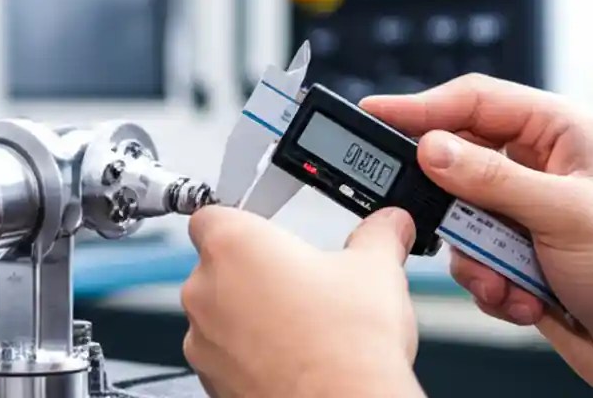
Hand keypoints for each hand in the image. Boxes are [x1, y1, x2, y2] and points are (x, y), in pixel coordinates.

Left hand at [181, 206, 424, 397]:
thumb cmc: (347, 345)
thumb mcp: (376, 269)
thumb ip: (378, 235)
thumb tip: (390, 225)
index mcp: (233, 245)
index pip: (211, 212)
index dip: (241, 220)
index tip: (267, 230)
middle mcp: (205, 289)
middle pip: (218, 266)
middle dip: (255, 272)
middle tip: (301, 284)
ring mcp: (202, 339)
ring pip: (220, 313)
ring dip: (249, 316)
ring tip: (301, 326)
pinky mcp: (210, 379)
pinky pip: (224, 354)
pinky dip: (248, 354)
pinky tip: (291, 358)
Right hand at [362, 75, 592, 396]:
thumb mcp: (564, 216)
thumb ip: (492, 178)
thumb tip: (432, 148)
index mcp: (561, 132)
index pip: (476, 101)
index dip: (422, 107)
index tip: (375, 115)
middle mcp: (540, 165)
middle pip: (457, 161)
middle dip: (451, 206)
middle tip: (432, 220)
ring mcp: (526, 210)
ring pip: (458, 217)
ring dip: (476, 257)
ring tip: (507, 279)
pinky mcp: (516, 252)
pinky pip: (470, 256)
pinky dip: (489, 283)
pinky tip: (523, 299)